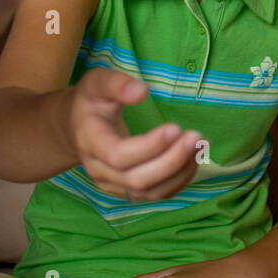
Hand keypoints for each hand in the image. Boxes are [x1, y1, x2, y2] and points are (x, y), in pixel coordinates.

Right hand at [69, 68, 201, 200]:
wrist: (77, 127)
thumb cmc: (90, 102)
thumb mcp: (96, 83)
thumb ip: (117, 84)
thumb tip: (142, 91)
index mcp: (90, 141)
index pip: (118, 156)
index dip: (149, 146)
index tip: (175, 127)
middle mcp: (99, 170)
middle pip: (137, 179)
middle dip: (171, 161)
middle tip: (196, 137)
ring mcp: (113, 185)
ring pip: (149, 192)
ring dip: (179, 172)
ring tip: (199, 146)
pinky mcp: (127, 191)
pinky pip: (155, 195)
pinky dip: (178, 181)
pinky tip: (192, 160)